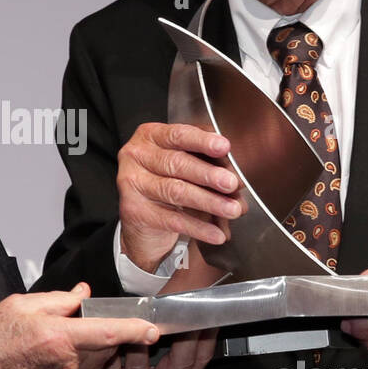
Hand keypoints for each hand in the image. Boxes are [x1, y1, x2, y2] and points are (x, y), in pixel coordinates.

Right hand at [0, 283, 158, 368]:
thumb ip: (59, 300)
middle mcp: (67, 364)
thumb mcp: (21, 305)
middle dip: (108, 331)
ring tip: (68, 336)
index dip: (135, 329)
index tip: (153, 327)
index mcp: (59, 337)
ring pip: (97, 362)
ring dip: (96, 347)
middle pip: (107, 345)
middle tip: (90, 318)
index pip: (108, 331)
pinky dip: (83, 362)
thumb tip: (83, 294)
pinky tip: (61, 354)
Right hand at [117, 122, 242, 272]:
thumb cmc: (167, 181)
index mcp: (150, 136)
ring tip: (231, 209)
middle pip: (176, 163)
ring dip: (208, 201)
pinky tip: (216, 233)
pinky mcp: (134, 211)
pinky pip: (171, 219)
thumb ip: (206, 161)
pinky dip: (198, 227)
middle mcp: (136, 155)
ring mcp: (132, 183)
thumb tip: (235, 174)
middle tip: (231, 183)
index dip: (202, 141)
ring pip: (176, 191)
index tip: (224, 147)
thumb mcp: (184, 163)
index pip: (178, 135)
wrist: (143, 218)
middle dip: (208, 174)